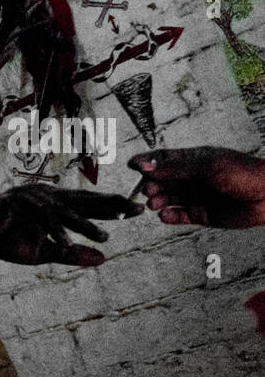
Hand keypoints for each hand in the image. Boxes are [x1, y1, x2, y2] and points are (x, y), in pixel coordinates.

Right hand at [0, 185, 142, 265]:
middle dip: (111, 206)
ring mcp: (31, 198)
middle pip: (84, 201)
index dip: (113, 207)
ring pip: (64, 212)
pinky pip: (38, 222)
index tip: (138, 210)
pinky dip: (53, 235)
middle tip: (138, 209)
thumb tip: (104, 259)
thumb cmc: (7, 239)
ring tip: (105, 237)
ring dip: (85, 225)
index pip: (89, 203)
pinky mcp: (15, 204)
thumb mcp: (44, 252)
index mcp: (54, 203)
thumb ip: (72, 254)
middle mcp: (46, 195)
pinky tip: (67, 246)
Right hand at [128, 147, 264, 227]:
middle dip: (151, 185)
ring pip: (168, 199)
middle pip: (162, 180)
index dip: (147, 162)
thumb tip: (146, 165)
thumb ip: (175, 167)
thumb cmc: (244, 174)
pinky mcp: (202, 214)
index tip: (132, 165)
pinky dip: (170, 216)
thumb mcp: (206, 166)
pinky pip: (179, 216)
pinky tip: (165, 216)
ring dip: (158, 201)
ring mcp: (196, 196)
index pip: (164, 159)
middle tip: (146, 190)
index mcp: (194, 160)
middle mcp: (192, 178)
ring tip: (154, 204)